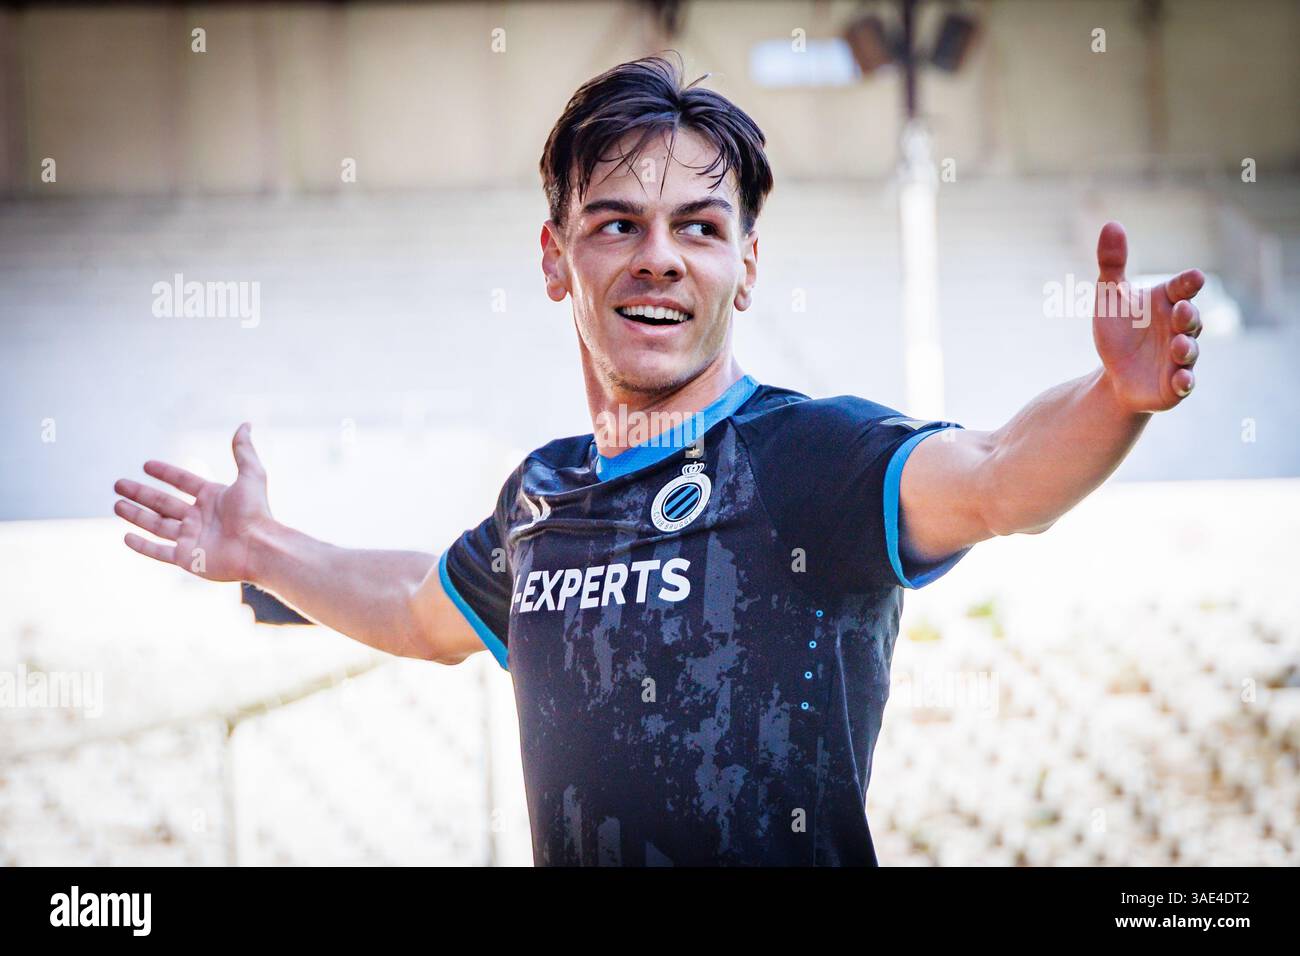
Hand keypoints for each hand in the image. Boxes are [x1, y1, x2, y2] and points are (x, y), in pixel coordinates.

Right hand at [113, 422, 273, 581]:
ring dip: (136, 515)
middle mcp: (200, 518)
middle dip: (140, 494)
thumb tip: (245, 424)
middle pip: (163, 503)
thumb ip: (244, 451)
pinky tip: (126, 537)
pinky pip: (159, 552)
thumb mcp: (251, 475)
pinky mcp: (187, 559)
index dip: (165, 473)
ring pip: (156, 525)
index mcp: (212, 498)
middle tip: (118, 484)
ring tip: (116, 505)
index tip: (146, 465)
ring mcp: (191, 539)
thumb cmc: (256, 512)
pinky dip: (142, 546)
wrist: (259, 548)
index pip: (183, 482)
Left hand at [1092, 221, 1203, 413]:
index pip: (1182, 288)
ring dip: (1186, 348)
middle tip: (1181, 311)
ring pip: (1190, 351)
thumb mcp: (1111, 297)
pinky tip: (1181, 381)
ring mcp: (1180, 357)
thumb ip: (1112, 263)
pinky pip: (1184, 383)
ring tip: (1179, 345)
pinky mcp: (1175, 385)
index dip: (1188, 283)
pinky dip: (1184, 382)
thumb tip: (1111, 224)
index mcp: (1168, 302)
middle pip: (1190, 319)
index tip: (1193, 277)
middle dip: (1188, 315)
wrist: (1115, 374)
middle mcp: (1180, 328)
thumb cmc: (1119, 331)